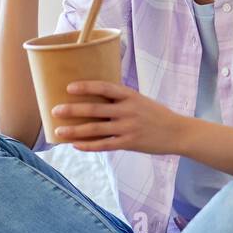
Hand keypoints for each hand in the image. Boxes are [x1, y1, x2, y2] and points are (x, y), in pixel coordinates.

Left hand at [51, 81, 184, 154]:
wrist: (177, 132)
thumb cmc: (156, 114)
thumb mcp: (140, 100)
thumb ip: (120, 99)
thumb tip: (94, 97)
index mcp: (130, 95)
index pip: (104, 88)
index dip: (86, 87)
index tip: (69, 87)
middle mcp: (127, 110)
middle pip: (95, 110)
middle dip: (72, 110)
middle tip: (55, 110)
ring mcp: (128, 128)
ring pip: (95, 129)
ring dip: (75, 131)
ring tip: (59, 131)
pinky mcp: (129, 143)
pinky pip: (104, 145)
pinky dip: (88, 145)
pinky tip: (76, 145)